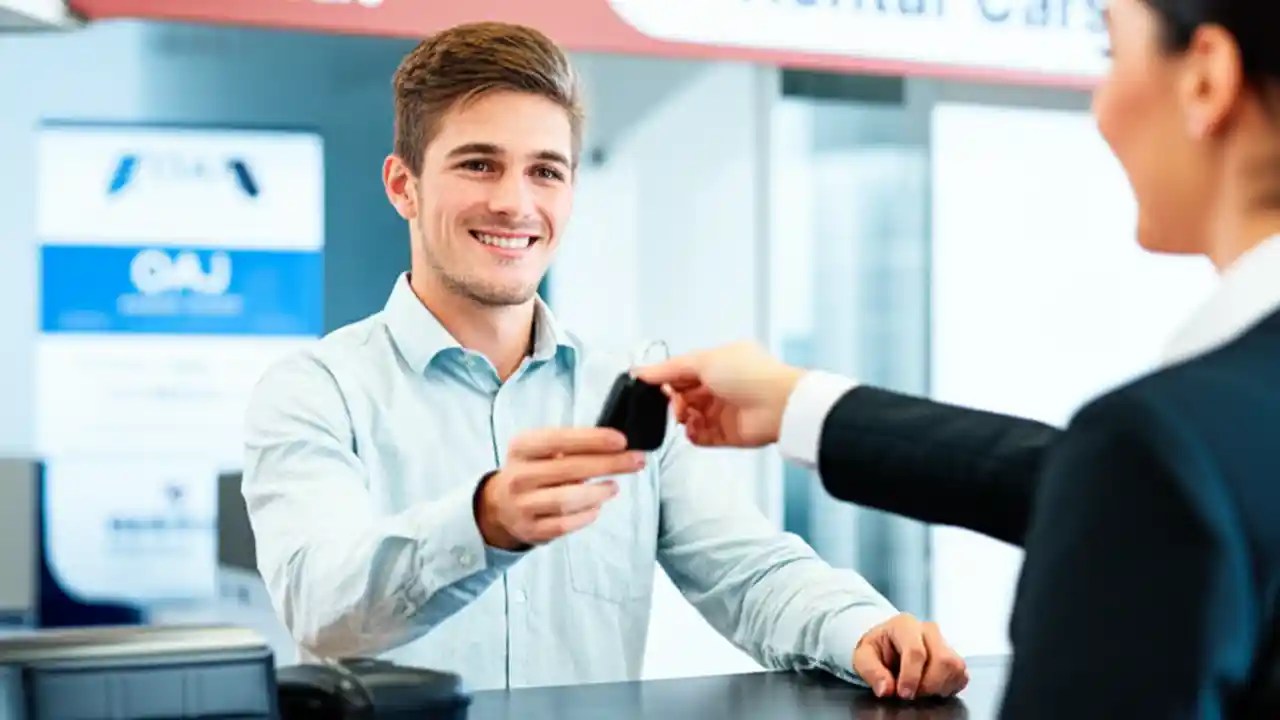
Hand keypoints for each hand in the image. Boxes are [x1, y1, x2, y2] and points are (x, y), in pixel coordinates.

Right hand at [477, 427, 644, 549]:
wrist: (499, 505)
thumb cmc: (532, 469)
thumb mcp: (540, 449)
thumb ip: (571, 444)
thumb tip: (616, 443)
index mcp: (521, 448)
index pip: (559, 439)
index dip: (592, 439)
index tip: (621, 440)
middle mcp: (519, 476)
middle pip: (570, 469)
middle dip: (609, 463)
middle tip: (636, 461)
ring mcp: (523, 505)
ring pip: (568, 499)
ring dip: (598, 492)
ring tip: (614, 486)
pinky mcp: (532, 530)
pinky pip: (565, 524)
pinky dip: (586, 515)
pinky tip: (597, 506)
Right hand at [633, 342, 803, 447]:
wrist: (779, 405)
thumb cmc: (751, 375)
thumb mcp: (704, 360)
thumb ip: (670, 368)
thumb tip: (643, 371)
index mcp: (717, 364)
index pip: (682, 372)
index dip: (665, 379)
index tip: (648, 385)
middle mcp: (720, 387)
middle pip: (684, 396)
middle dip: (673, 400)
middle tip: (673, 403)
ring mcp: (724, 411)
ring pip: (691, 417)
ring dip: (683, 418)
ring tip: (686, 416)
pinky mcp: (727, 434)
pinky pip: (702, 437)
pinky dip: (694, 435)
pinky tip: (694, 430)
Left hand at [854, 614, 968, 700]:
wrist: (886, 644)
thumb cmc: (877, 648)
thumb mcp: (863, 657)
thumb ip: (872, 672)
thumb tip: (886, 690)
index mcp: (904, 625)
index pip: (916, 651)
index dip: (911, 677)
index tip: (904, 694)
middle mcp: (929, 630)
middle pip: (943, 660)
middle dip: (928, 684)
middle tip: (911, 693)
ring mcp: (944, 642)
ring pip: (955, 667)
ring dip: (939, 686)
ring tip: (920, 689)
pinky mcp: (954, 657)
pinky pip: (961, 675)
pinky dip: (948, 687)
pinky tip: (931, 688)